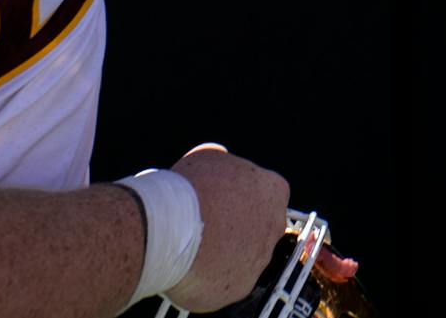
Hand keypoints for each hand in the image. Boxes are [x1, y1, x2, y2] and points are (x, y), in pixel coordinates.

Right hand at [160, 145, 290, 312]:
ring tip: (196, 244)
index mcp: (274, 191)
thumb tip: (220, 162)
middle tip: (209, 223)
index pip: (268, 194)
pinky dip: (213, 276)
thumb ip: (223, 163)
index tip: (224, 199)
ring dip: (226, 252)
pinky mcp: (240, 287)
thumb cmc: (190, 189)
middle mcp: (274, 227)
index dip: (243, 196)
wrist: (170, 229)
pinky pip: (228, 282)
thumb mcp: (207, 157)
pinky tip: (193, 265)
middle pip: (260, 227)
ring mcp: (259, 260)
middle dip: (238, 226)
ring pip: (245, 257)